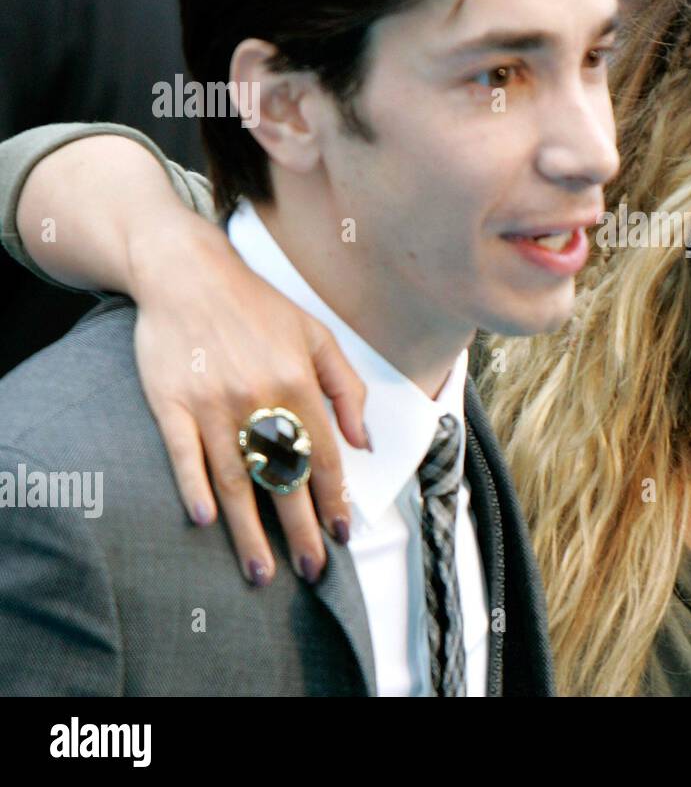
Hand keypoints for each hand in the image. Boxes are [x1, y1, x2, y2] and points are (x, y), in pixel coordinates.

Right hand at [128, 212, 367, 586]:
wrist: (188, 272)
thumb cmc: (258, 307)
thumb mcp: (317, 335)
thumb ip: (347, 389)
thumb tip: (364, 443)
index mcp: (298, 383)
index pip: (323, 455)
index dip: (335, 498)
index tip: (343, 532)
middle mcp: (258, 397)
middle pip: (283, 478)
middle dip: (301, 531)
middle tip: (313, 571)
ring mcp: (211, 403)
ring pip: (234, 479)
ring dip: (249, 531)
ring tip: (261, 573)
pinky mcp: (171, 403)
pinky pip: (183, 455)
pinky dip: (194, 488)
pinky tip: (205, 520)